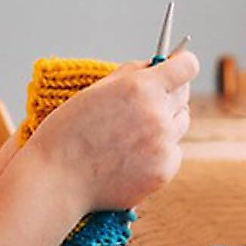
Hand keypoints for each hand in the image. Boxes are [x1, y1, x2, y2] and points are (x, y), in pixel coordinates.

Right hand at [26, 49, 199, 213]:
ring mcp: (163, 145)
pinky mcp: (164, 171)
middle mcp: (157, 114)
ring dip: (165, 122)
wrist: (57, 180)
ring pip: (181, 123)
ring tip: (133, 132)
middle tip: (142, 104)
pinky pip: (173, 152)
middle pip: (184, 94)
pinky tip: (133, 155)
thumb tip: (155, 66)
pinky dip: (160, 151)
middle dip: (168, 94)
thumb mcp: (95, 90)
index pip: (187, 66)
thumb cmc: (68, 133)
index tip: (176, 68)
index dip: (182, 64)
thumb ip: (131, 74)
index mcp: (141, 88)